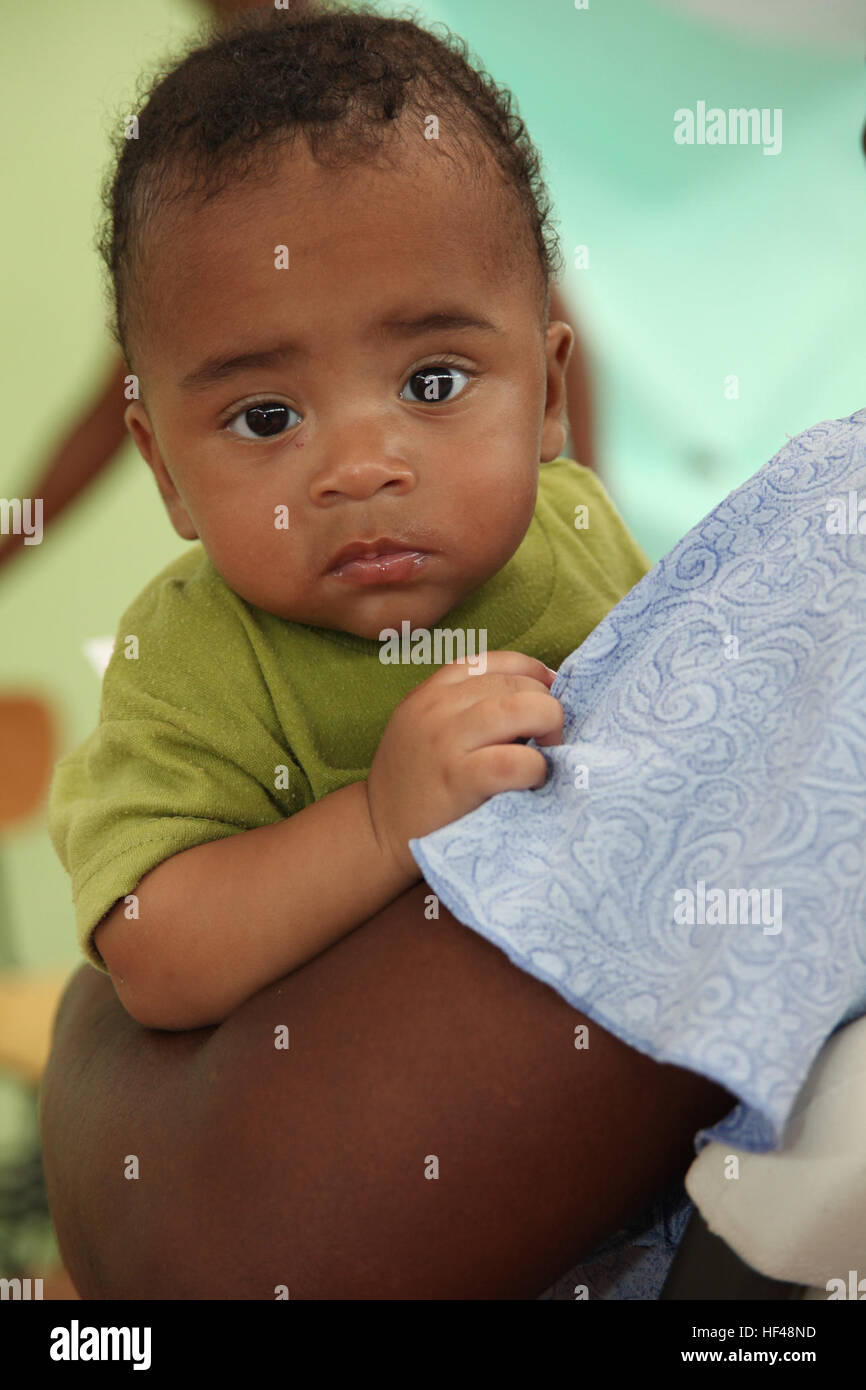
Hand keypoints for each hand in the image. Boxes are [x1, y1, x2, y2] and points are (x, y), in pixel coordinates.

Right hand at [365, 651, 561, 878]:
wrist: (378, 829)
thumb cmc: (417, 780)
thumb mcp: (428, 726)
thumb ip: (468, 706)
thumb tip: (539, 693)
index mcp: (433, 690)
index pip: (498, 660)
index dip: (535, 673)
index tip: (547, 698)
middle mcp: (437, 707)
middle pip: (517, 683)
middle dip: (547, 707)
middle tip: (550, 738)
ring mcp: (446, 741)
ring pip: (522, 708)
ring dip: (549, 728)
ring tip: (546, 755)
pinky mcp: (458, 780)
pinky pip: (513, 761)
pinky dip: (535, 767)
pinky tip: (533, 780)